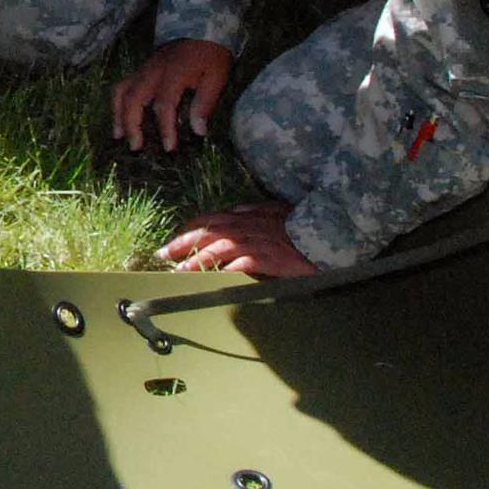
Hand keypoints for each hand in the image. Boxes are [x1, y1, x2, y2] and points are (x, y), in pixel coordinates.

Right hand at [113, 39, 236, 153]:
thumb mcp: (217, 77)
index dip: (165, 128)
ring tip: (119, 136)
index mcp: (174, 74)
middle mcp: (153, 72)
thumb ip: (206, 102)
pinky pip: (121, 86)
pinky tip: (120, 118)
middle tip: (136, 146)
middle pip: (133, 99)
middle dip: (131, 124)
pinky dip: (117, 104)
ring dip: (118, 114)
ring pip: (121, 91)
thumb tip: (199, 130)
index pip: (164, 105)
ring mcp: (143, 69)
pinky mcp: (140, 69)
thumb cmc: (210, 55)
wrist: (201, 27)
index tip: (169, 147)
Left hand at [156, 201, 317, 277]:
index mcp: (245, 215)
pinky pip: (242, 264)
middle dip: (182, 243)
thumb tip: (231, 210)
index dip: (188, 229)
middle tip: (162, 254)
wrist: (326, 232)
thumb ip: (251, 210)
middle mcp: (246, 227)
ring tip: (180, 270)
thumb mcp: (273, 210)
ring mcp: (256, 242)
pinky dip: (227, 270)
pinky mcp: (268, 258)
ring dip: (197, 259)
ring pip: (219, 249)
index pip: (209, 220)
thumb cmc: (299, 223)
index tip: (172, 240)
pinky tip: (213, 278)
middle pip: (207, 233)